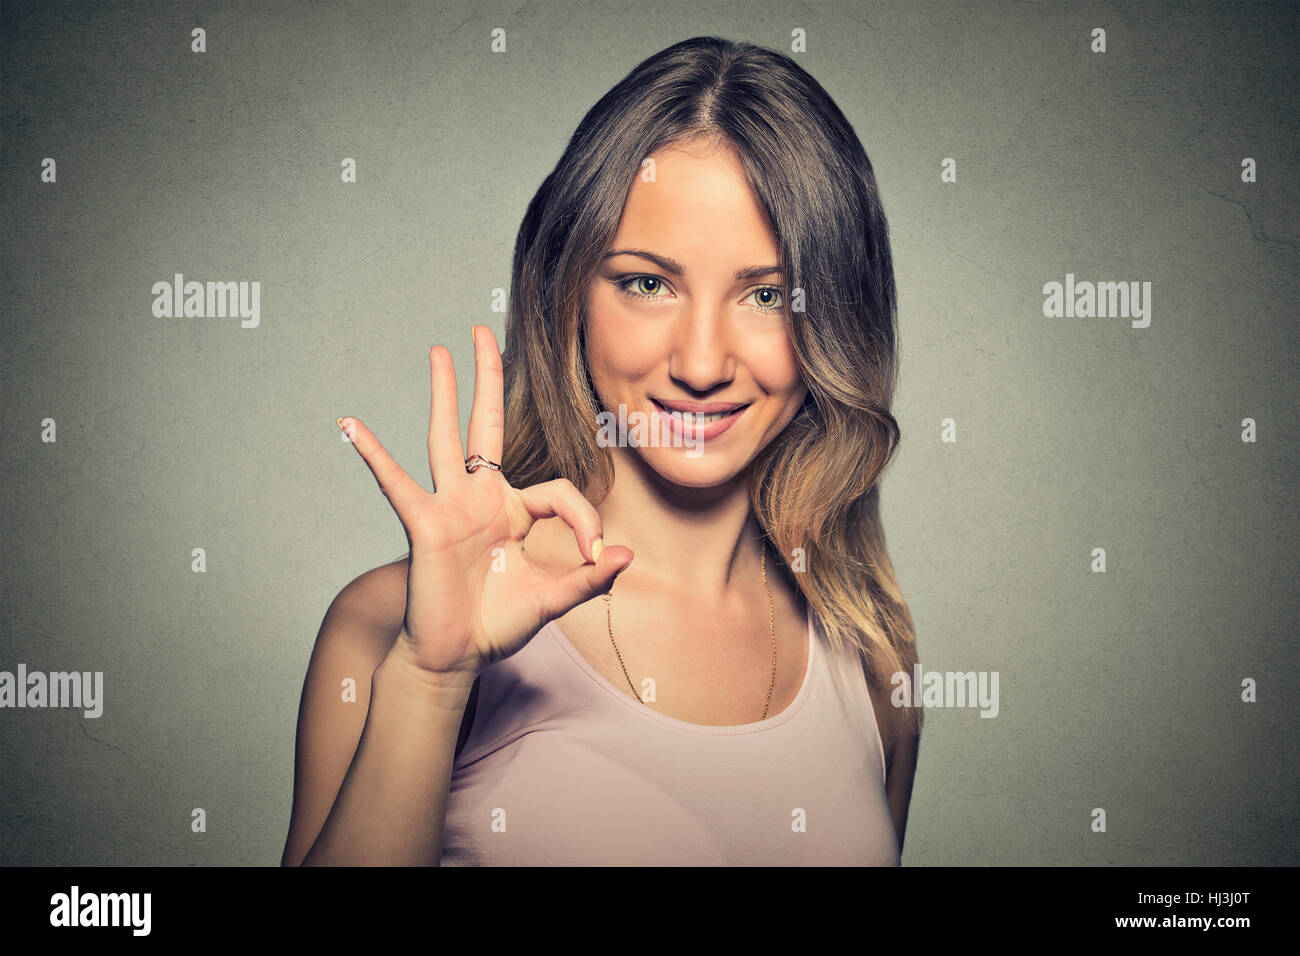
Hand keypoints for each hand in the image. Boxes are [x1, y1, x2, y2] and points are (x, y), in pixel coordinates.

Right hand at [337, 325, 631, 677]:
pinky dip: (373, 454)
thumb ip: (589, 579)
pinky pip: (396, 483)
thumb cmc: (498, 624)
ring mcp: (451, 507)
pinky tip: (350, 424)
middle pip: (487, 425)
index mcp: (515, 511)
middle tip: (482, 331)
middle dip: (487, 379)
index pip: (558, 491)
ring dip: (445, 394)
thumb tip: (625, 555)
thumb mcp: (553, 599)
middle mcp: (481, 499)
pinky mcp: (424, 525)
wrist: (455, 657)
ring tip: (440, 350)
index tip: (595, 556)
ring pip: (447, 438)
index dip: (585, 519)